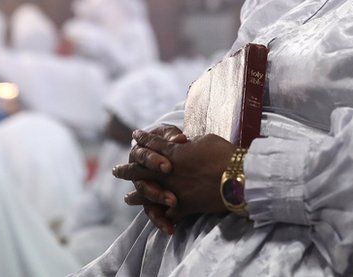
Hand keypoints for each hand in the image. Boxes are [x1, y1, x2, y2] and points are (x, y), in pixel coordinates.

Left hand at [115, 131, 235, 230]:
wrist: (236, 178)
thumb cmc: (224, 154)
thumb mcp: (205, 141)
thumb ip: (191, 145)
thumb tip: (185, 146)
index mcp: (174, 152)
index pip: (154, 144)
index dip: (144, 139)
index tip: (135, 135)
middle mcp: (169, 171)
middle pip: (142, 169)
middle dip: (128, 170)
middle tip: (115, 171)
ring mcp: (174, 189)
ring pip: (149, 193)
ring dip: (137, 195)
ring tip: (126, 198)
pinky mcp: (184, 206)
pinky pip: (168, 212)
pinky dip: (162, 215)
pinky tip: (156, 217)